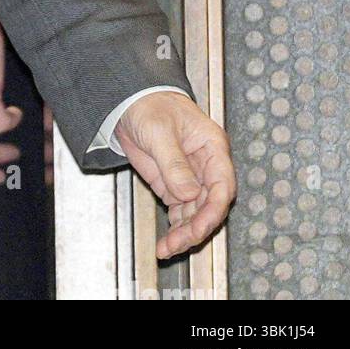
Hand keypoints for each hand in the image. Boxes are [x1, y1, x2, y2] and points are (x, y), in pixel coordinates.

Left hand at [115, 92, 235, 259]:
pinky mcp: (173, 185)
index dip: (213, 210)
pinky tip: (167, 241)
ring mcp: (190, 177)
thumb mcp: (160, 131)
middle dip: (197, 227)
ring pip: (195, 213)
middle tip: (178, 244)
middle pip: (210, 205)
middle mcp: (206, 166)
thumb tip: (189, 194)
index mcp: (212, 147)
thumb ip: (174, 162)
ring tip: (168, 248)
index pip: (222, 185)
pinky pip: (180, 212)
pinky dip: (176, 227)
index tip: (200, 227)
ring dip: (184, 232)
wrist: (127, 100)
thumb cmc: (149, 104)